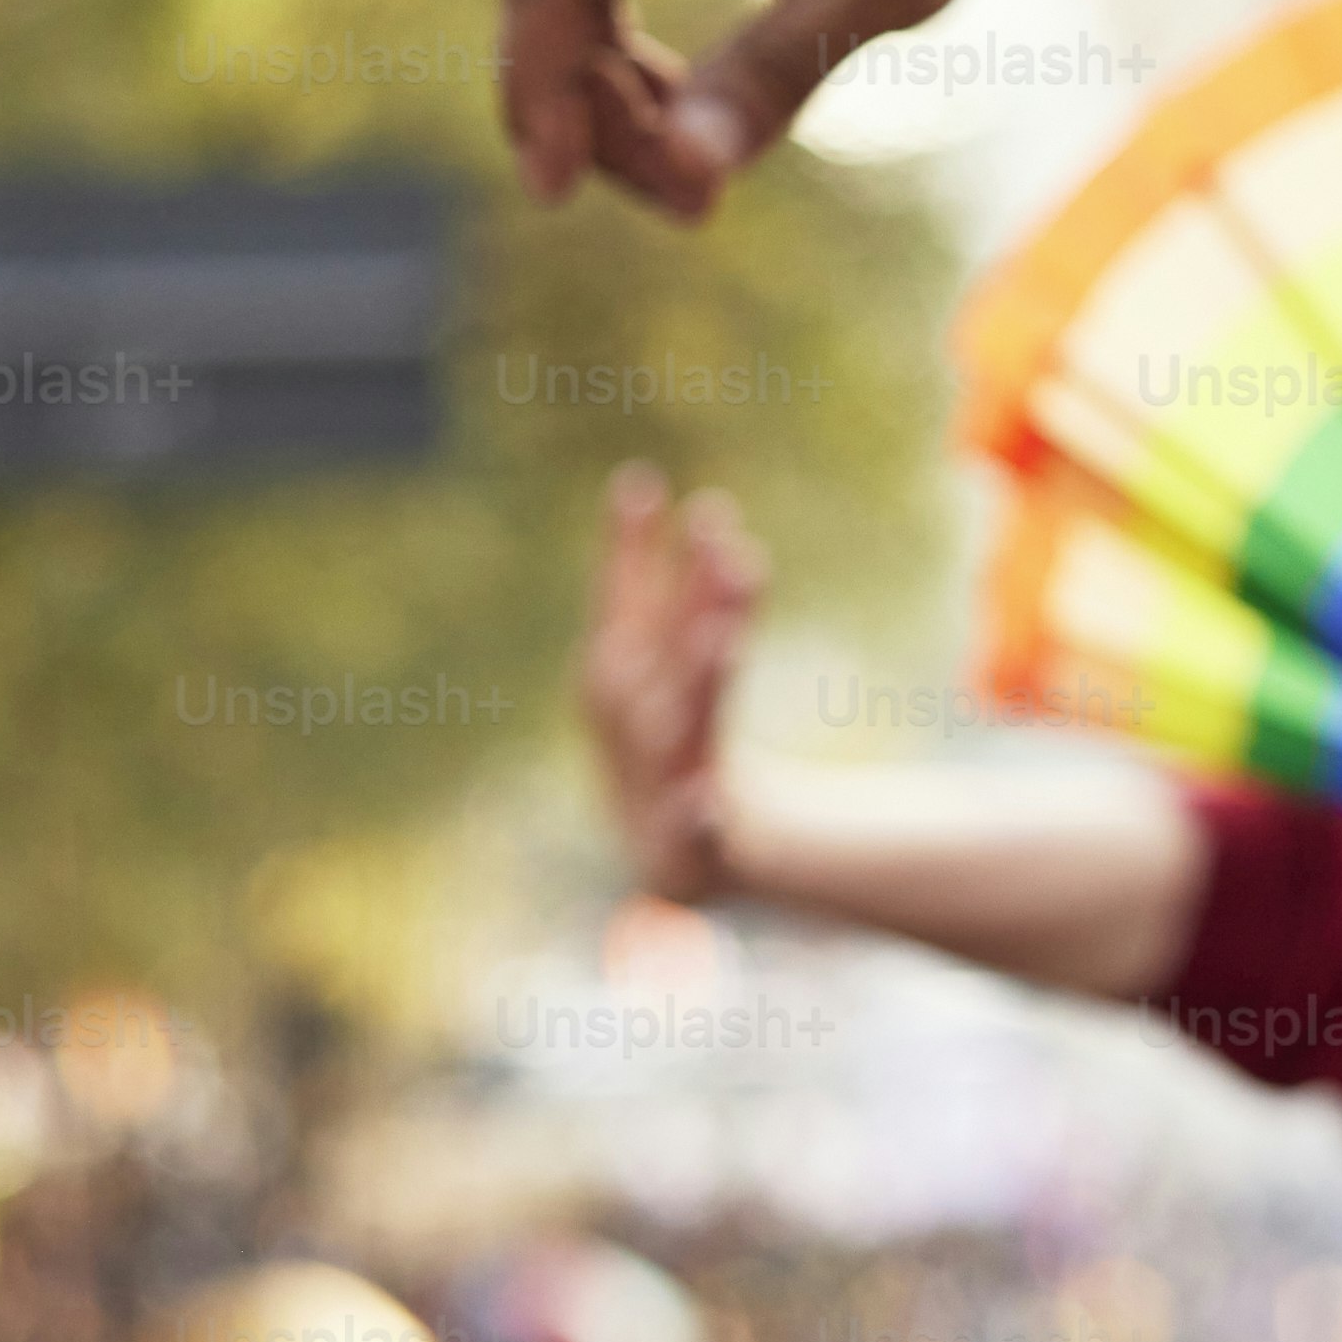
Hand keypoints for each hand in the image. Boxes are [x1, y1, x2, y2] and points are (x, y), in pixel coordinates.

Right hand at [580, 465, 762, 900]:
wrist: (684, 860)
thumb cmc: (682, 745)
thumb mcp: (695, 673)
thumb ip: (712, 601)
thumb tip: (715, 515)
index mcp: (618, 681)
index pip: (626, 602)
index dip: (630, 547)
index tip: (641, 481)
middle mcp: (627, 728)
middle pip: (660, 655)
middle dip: (687, 600)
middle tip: (721, 539)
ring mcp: (651, 785)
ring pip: (681, 731)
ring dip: (699, 685)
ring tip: (724, 639)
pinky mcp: (681, 846)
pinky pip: (688, 832)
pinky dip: (693, 815)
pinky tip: (705, 801)